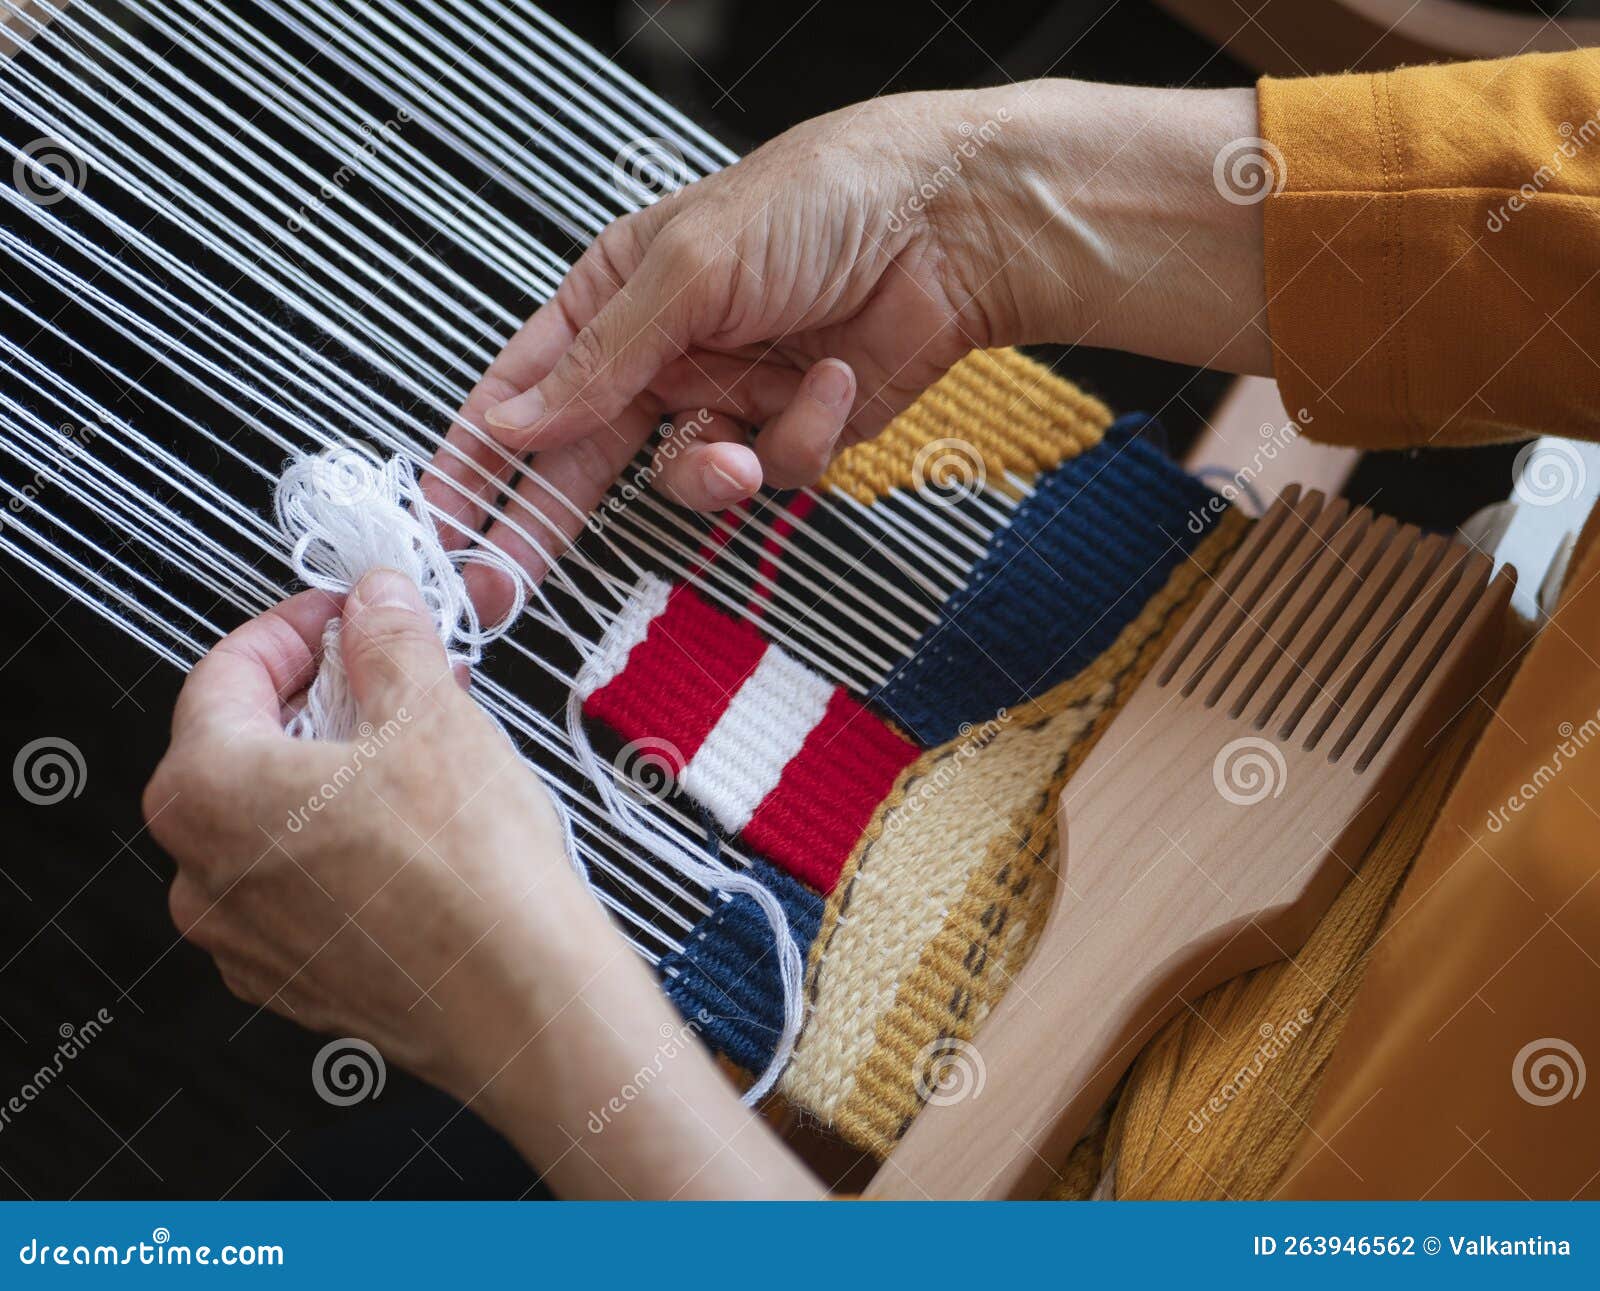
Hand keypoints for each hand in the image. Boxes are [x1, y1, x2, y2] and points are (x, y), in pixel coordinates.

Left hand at [145, 570, 818, 1197]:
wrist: (522, 1001)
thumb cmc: (470, 876)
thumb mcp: (431, 714)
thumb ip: (388, 640)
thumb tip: (375, 603)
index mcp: (207, 790)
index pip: (226, 671)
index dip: (298, 628)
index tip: (346, 614)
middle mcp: (200, 870)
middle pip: (245, 745)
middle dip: (324, 699)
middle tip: (395, 677)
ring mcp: (242, 935)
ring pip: (274, 819)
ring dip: (337, 770)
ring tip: (422, 750)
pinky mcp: (293, 977)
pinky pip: (302, 883)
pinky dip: (345, 842)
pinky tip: (418, 828)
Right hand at [425, 90, 1013, 617]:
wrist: (946, 226)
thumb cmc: (814, 204)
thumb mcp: (687, 269)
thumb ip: (600, 360)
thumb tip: (513, 425)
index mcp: (614, 300)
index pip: (524, 391)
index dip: (477, 458)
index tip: (436, 523)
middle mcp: (663, 357)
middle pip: (584, 461)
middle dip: (549, 523)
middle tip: (500, 587)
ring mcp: (727, 398)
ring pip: (684, 484)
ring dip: (712, 474)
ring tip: (741, 448)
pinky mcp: (792, 431)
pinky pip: (773, 471)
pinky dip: (801, 433)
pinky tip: (830, 379)